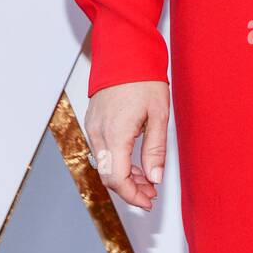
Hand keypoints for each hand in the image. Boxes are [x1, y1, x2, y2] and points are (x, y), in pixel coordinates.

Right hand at [84, 81, 169, 210]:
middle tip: (150, 193)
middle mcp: (99, 133)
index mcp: (116, 133)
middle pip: (108, 176)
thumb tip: (155, 178)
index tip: (148, 201)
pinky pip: (102, 150)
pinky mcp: (93, 121)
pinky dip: (116, 161)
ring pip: (104, 164)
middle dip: (129, 189)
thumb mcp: (159, 114)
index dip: (133, 195)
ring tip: (146, 178)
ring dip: (124, 176)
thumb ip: (155, 149)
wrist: (125, 51)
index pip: (117, 179)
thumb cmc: (144, 77)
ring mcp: (93, 126)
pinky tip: (133, 161)